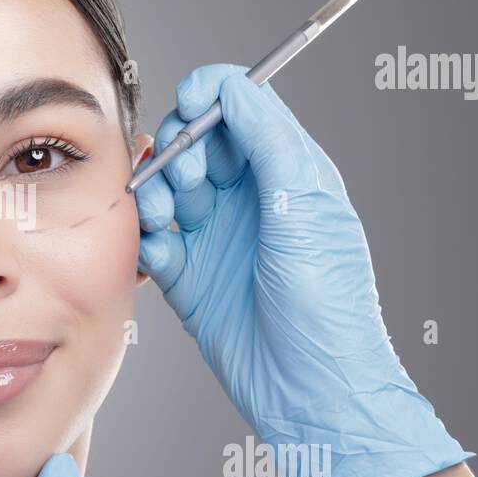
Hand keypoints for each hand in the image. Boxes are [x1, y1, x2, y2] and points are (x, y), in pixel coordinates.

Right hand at [134, 63, 473, 476]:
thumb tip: (234, 87)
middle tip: (187, 176)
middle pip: (193, 142)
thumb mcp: (307, 206)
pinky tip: (162, 257)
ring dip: (155, 192)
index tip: (190, 106)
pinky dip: (147, 241)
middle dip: (178, 148)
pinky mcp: (187, 277)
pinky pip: (152, 241)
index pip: (239, 109)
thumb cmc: (330, 304)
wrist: (312, 390)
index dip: (209, 97)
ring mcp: (216, 237)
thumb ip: (269, 139)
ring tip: (164, 216)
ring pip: (165, 188)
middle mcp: (249, 199)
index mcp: (287, 172)